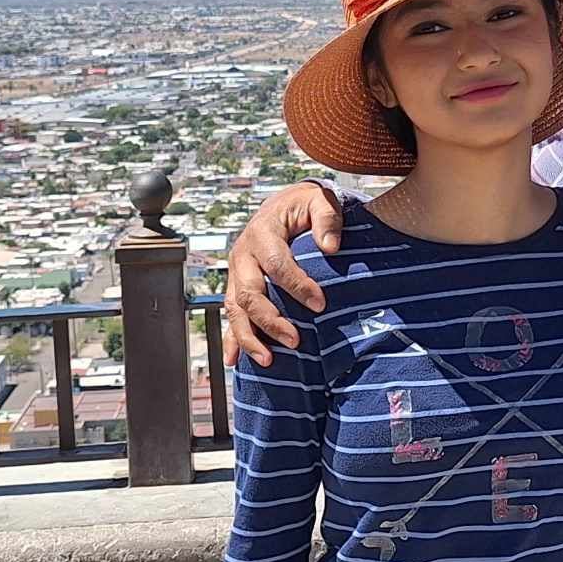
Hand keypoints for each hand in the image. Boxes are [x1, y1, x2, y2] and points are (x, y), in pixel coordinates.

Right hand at [222, 183, 342, 366]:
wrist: (282, 205)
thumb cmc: (304, 206)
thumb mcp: (319, 201)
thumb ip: (327, 219)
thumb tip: (331, 247)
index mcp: (262, 233)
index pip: (277, 264)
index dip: (297, 286)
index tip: (320, 304)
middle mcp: (243, 254)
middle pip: (250, 293)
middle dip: (270, 320)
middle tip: (296, 340)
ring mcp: (236, 273)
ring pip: (235, 309)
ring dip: (250, 337)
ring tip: (268, 359)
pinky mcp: (236, 286)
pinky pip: (231, 315)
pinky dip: (232, 339)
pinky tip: (236, 360)